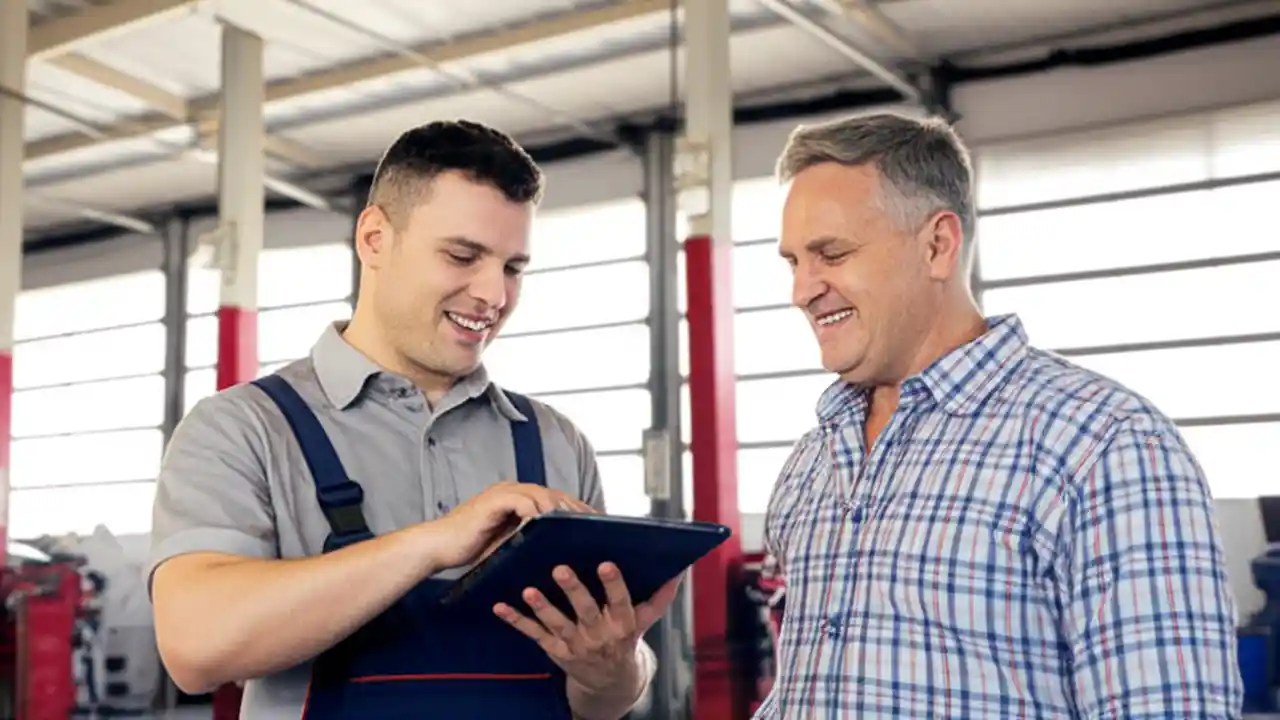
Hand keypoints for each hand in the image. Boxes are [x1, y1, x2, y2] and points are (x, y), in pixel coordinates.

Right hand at [430, 482, 591, 568]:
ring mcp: (504, 493)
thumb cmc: (471, 548)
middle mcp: (514, 491)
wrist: (440, 546)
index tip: (595, 523)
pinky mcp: (495, 500)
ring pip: (543, 495)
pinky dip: (538, 512)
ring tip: (577, 526)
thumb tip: (555, 549)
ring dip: (561, 510)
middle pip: (555, 494)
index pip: (555, 499)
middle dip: (576, 508)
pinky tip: (550, 526)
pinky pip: (523, 502)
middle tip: (595, 524)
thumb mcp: (507, 543)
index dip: (575, 509)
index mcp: (519, 498)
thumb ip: (528, 539)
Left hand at [493, 562, 683, 698]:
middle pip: (586, 611)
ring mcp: (575, 644)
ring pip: (558, 624)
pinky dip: (516, 621)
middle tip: (560, 569)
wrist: (610, 682)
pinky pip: (534, 635)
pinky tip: (500, 606)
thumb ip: (660, 596)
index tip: (606, 563)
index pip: (621, 601)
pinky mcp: (555, 650)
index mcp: (623, 624)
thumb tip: (679, 569)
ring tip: (529, 590)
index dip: (614, 583)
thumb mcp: (646, 621)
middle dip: (574, 590)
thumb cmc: (626, 641)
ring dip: (542, 607)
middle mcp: (599, 634)